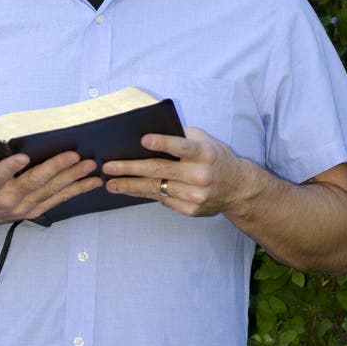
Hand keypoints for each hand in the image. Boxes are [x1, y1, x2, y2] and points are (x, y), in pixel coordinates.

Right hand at [0, 148, 102, 227]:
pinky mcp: (36, 208)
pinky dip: (77, 190)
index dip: (10, 167)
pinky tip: (93, 181)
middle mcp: (9, 198)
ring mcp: (25, 206)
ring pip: (52, 191)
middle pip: (34, 182)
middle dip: (56, 168)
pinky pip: (59, 199)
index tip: (21, 156)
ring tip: (91, 166)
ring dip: (73, 178)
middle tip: (74, 155)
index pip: (0, 175)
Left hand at [102, 127, 245, 217]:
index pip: (181, 146)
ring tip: (111, 183)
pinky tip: (129, 190)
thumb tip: (147, 135)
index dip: (162, 142)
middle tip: (109, 167)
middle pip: (160, 170)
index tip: (142, 139)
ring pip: (156, 188)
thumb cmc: (215, 158)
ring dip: (130, 186)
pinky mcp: (190, 210)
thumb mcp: (204, 141)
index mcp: (204, 153)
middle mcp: (200, 175)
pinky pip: (162, 200)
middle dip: (130, 168)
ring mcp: (195, 195)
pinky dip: (144, 194)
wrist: (238, 188)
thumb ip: (181, 136)